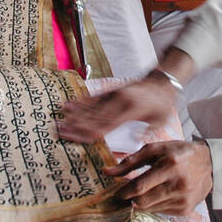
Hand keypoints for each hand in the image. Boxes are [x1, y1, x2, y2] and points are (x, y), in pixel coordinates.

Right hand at [56, 74, 176, 143]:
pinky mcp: (112, 90)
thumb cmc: (163, 102)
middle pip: (93, 116)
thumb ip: (148, 131)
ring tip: (59, 119)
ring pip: (91, 106)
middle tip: (58, 130)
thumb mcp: (161, 120)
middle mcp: (119, 101)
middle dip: (74, 125)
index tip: (73, 137)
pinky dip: (81, 101)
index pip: (105, 125)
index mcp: (131, 111)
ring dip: (74, 113)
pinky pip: (95, 97)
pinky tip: (69, 104)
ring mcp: (114, 94)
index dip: (88, 132)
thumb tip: (135, 140)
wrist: (163, 80)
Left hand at [104, 140, 212, 215]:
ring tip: (144, 192)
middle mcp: (178, 184)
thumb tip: (106, 172)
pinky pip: (161, 212)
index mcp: (169, 165)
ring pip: (150, 209)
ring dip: (142, 202)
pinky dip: (155, 205)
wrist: (209, 163)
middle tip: (127, 194)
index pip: (139, 186)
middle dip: (131, 199)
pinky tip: (159, 195)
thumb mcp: (155, 149)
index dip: (123, 192)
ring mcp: (183, 199)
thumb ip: (130, 161)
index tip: (116, 192)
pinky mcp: (186, 209)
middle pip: (142, 202)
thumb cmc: (178, 153)